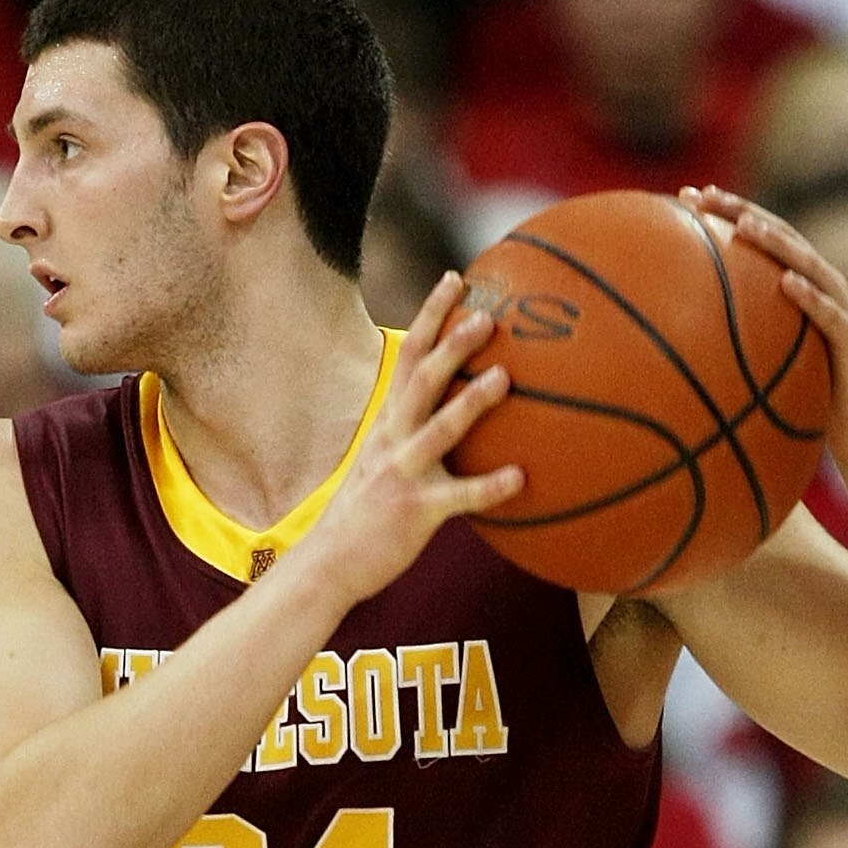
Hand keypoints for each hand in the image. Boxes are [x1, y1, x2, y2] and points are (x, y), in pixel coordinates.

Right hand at [305, 274, 522, 612]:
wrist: (327, 567)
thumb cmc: (363, 519)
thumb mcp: (382, 465)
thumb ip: (412, 436)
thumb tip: (452, 415)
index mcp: (388, 424)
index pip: (408, 356)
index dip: (431, 315)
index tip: (455, 280)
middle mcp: (393, 440)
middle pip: (422, 379)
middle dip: (453, 343)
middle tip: (486, 315)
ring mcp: (403, 475)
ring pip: (439, 429)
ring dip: (471, 402)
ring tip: (504, 378)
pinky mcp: (415, 512)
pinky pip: (458, 497)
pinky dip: (489, 488)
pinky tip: (520, 479)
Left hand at [677, 187, 847, 475]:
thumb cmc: (810, 406)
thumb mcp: (766, 370)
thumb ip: (737, 350)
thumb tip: (675, 352)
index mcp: (803, 291)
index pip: (763, 242)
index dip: (729, 214)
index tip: (688, 198)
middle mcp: (826, 290)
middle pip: (784, 238)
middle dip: (744, 211)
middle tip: (705, 196)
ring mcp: (845, 311)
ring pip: (810, 266)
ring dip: (777, 243)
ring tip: (743, 227)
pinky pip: (831, 317)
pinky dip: (810, 298)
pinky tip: (786, 284)